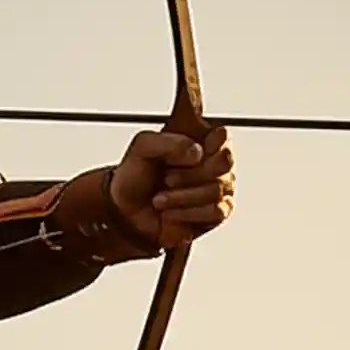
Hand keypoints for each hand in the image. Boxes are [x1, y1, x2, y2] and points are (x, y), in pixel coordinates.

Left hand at [109, 127, 235, 248]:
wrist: (125, 211)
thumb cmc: (135, 177)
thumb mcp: (142, 148)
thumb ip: (169, 142)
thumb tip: (197, 152)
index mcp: (199, 143)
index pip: (223, 135)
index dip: (214, 141)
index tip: (193, 151)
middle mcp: (213, 165)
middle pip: (224, 162)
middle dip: (191, 173)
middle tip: (167, 178)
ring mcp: (218, 189)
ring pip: (217, 189)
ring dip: (181, 196)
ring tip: (159, 198)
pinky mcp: (216, 214)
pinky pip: (216, 211)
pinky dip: (187, 213)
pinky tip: (169, 213)